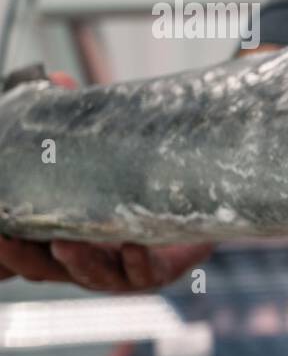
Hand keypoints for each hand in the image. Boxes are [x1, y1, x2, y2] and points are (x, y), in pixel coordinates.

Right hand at [0, 72, 213, 291]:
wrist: (199, 207)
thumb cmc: (138, 185)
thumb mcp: (105, 153)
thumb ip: (79, 123)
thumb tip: (58, 79)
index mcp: (63, 235)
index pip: (23, 244)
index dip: (4, 240)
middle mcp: (86, 258)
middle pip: (43, 269)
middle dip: (22, 256)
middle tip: (5, 238)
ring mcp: (119, 270)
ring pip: (91, 276)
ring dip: (76, 262)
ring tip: (65, 245)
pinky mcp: (156, 273)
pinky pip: (143, 274)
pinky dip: (135, 262)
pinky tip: (132, 246)